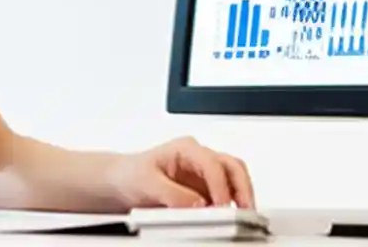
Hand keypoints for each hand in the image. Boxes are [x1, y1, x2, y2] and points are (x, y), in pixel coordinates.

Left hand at [106, 137, 254, 209]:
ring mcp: (205, 174)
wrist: (121, 182)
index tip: (221, 205)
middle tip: (245, 210)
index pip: (212, 163)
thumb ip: (173, 194)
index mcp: (186, 148)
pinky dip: (234, 204)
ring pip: (235, 178)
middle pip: (232, 166)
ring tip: (243, 215)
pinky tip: (231, 217)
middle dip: (242, 187)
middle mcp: (199, 158)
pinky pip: (228, 194)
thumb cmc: (131, 175)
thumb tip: (198, 205)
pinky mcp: (206, 190)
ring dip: (242, 195)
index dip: (219, 185)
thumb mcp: (147, 184)